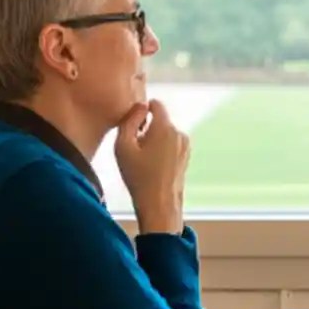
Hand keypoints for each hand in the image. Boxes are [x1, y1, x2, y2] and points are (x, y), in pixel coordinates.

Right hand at [114, 99, 189, 233]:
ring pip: (165, 134)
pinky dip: (161, 151)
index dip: (142, 111)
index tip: (133, 127)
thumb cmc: (139, 177)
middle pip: (160, 120)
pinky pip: (170, 146)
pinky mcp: (186, 157)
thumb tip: (140, 106)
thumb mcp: (123, 146)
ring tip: (144, 161)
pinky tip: (153, 167)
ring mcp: (185, 146)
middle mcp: (179, 133)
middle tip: (135, 150)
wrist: (159, 205)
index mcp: (165, 127)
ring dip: (153, 141)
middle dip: (147, 129)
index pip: (156, 104)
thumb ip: (129, 120)